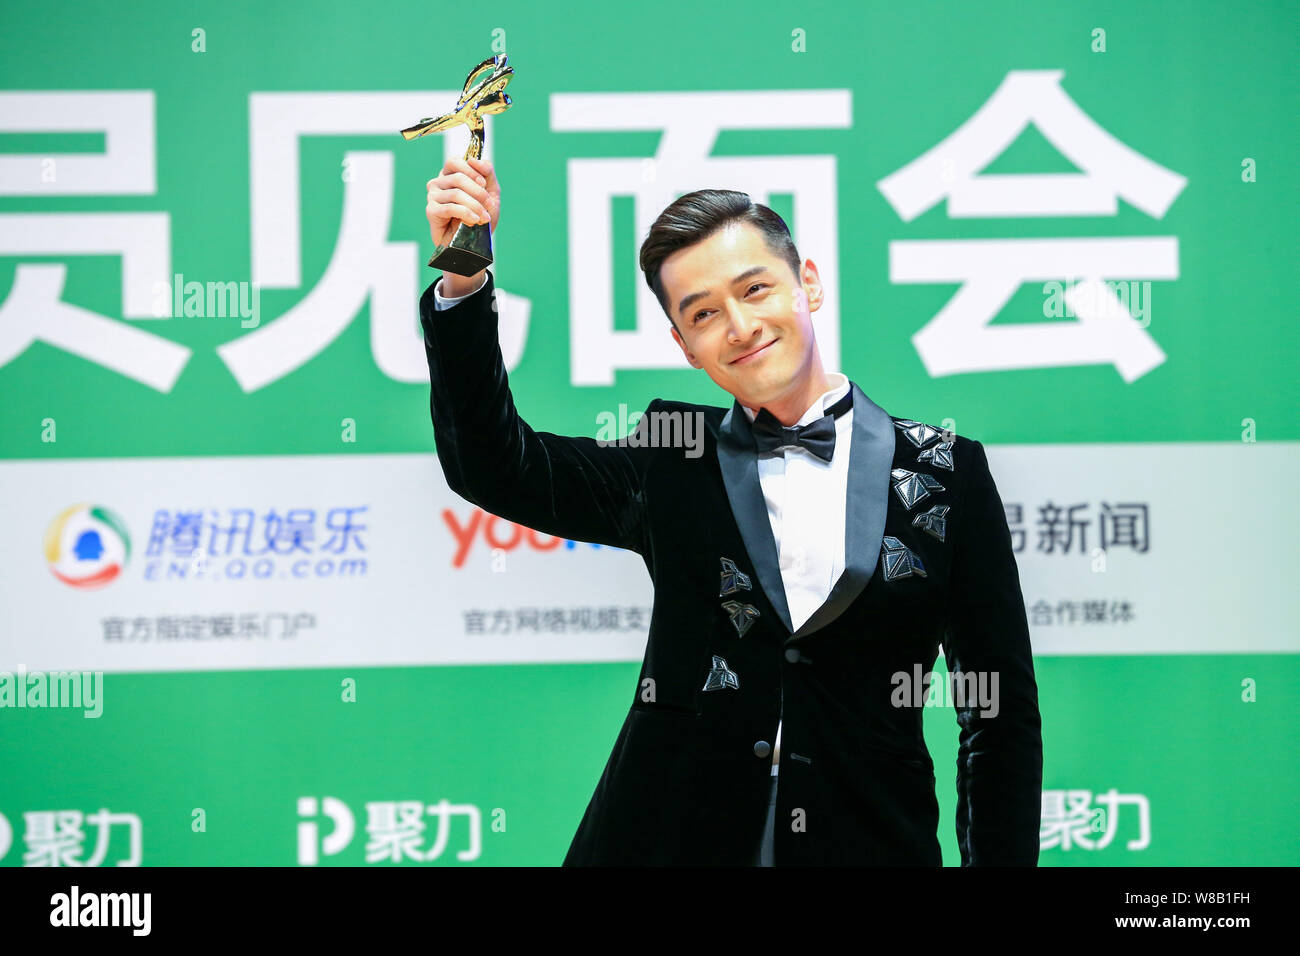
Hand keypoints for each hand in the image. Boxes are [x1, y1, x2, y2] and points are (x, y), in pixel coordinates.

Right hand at [426, 157, 499, 291]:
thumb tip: (475, 160)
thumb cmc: (480, 217)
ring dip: (475, 206)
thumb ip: (487, 173)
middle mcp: (439, 182)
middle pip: (458, 177)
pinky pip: (450, 207)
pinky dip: (465, 213)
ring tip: (484, 218)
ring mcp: (433, 196)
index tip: (484, 184)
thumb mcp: (491, 193)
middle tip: (489, 205)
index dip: (472, 170)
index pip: (455, 161)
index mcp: (450, 175)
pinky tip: (473, 221)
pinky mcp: (431, 211)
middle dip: (479, 192)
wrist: (473, 244)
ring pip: (456, 193)